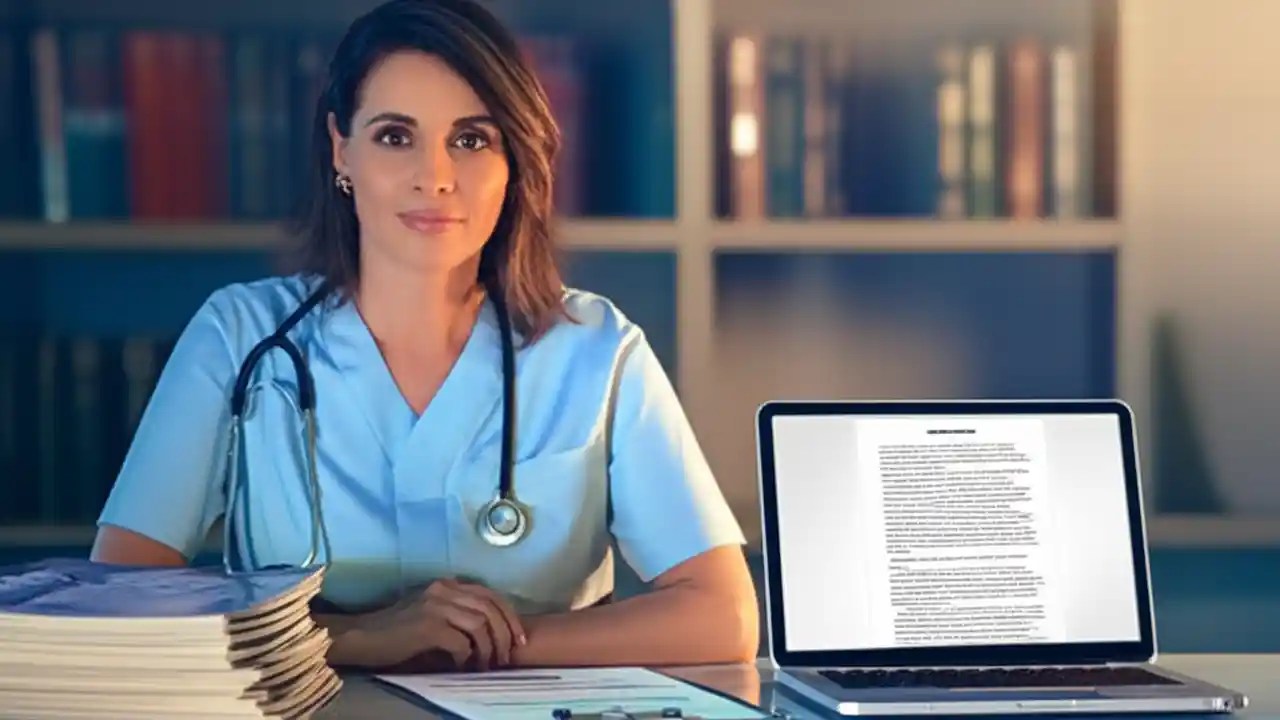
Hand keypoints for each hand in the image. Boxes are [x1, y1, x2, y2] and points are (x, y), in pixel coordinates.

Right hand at [356, 579, 526, 671]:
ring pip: (480, 623)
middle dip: (506, 634)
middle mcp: (444, 590)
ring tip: (487, 665)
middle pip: (490, 607)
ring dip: (489, 648)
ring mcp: (435, 606)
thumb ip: (457, 616)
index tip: (518, 638)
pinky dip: (467, 657)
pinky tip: (462, 667)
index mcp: (447, 585)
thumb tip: (491, 635)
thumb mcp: (431, 615)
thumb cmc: (396, 632)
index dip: (509, 616)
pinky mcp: (427, 626)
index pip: (490, 595)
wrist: (361, 637)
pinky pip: (461, 642)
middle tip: (508, 656)